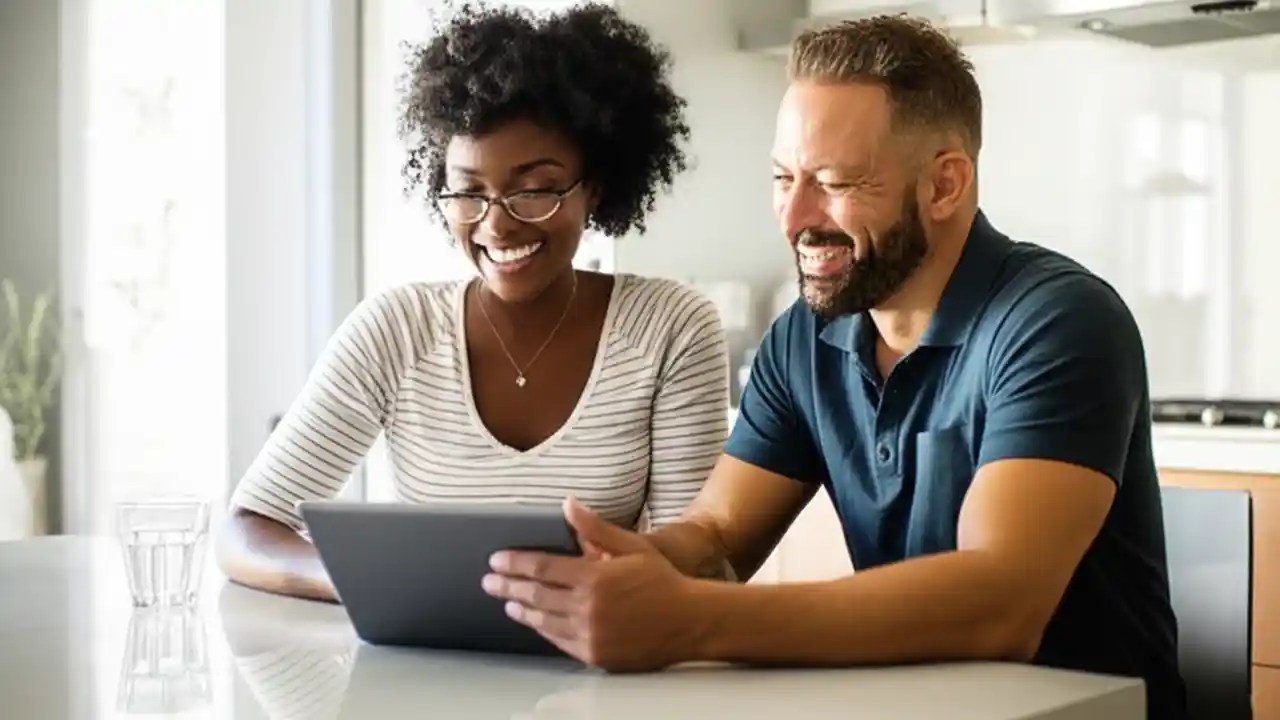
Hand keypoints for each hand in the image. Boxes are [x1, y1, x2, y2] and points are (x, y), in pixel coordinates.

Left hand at [482, 498, 698, 671]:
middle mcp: (587, 608)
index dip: (515, 563)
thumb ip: (595, 528)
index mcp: (593, 577)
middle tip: (489, 581)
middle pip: (535, 595)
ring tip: (507, 602)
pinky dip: (543, 629)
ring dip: (521, 609)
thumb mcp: (632, 546)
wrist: (689, 621)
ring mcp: (589, 634)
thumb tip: (568, 505)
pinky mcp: (594, 654)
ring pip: (543, 620)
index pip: (541, 568)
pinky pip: (559, 641)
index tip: (496, 560)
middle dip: (507, 586)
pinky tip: (535, 621)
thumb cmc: (661, 580)